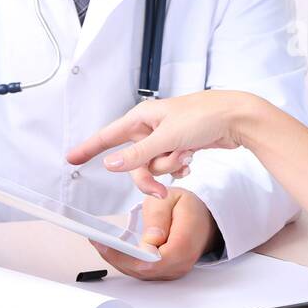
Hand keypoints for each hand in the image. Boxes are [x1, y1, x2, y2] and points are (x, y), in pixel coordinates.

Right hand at [66, 90, 255, 198]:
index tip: (71, 158)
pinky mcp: (180, 146)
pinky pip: (169, 167)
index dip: (89, 148)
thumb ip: (137, 154)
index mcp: (142, 118)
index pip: (108, 136)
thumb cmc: (203, 117)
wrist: (237, 118)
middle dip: (147, 176)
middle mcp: (151, 127)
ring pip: (154, 166)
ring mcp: (166, 138)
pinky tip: (191, 160)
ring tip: (187, 154)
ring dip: (170, 166)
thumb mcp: (166, 138)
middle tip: (159, 190)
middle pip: (134, 162)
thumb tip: (110, 164)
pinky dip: (179, 168)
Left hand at [90, 188, 218, 280]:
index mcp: (184, 243)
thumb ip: (159, 217)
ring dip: (118, 259)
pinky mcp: (164, 272)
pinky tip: (112, 248)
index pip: (153, 260)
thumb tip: (151, 239)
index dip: (127, 255)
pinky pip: (142, 271)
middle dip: (116, 256)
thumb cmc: (189, 209)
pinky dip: (125, 260)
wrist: (205, 220)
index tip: (107, 244)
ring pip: (139, 273)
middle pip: (142, 269)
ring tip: (99, 242)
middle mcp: (180, 263)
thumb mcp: (172, 199)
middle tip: (96, 240)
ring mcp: (173, 271)